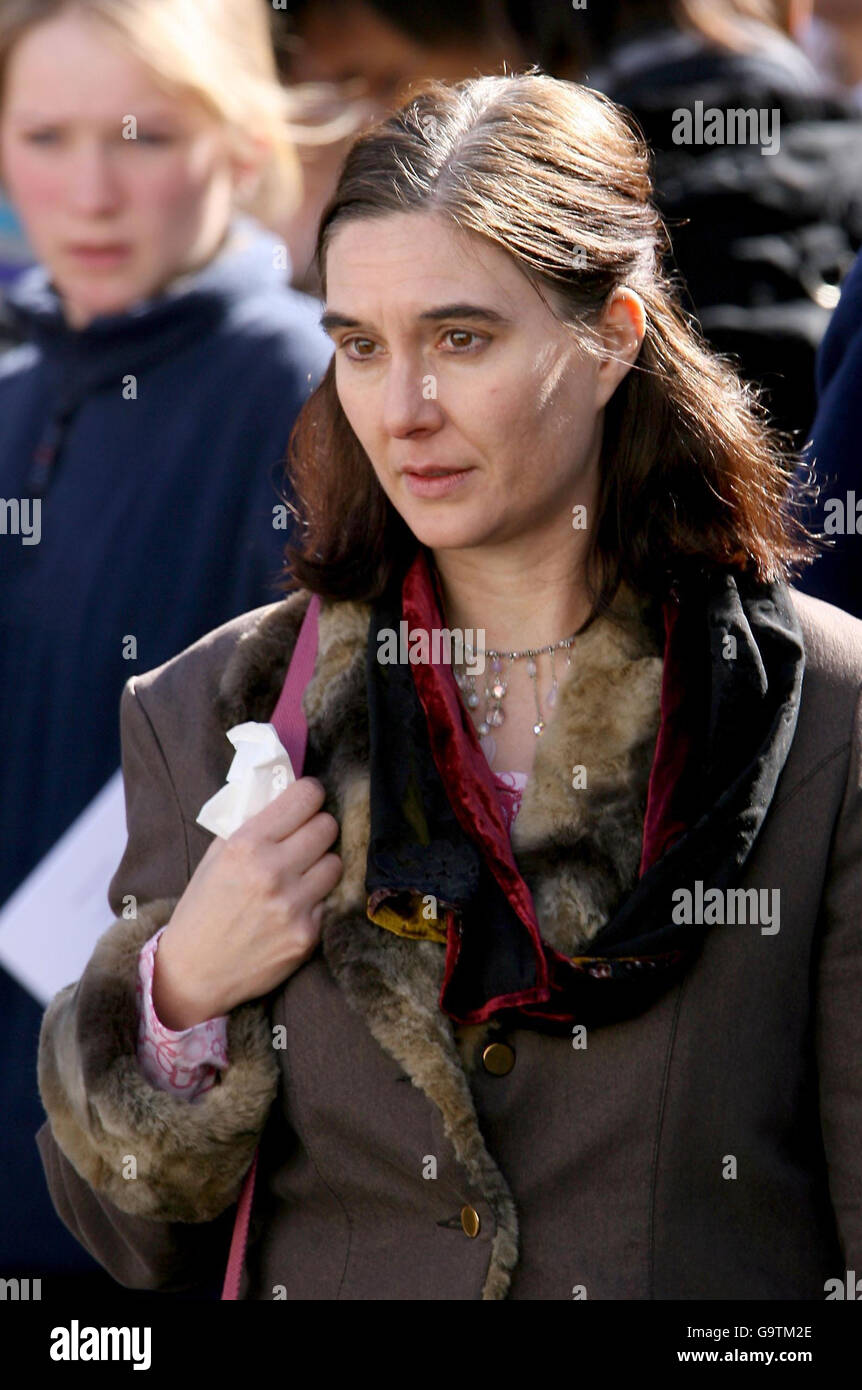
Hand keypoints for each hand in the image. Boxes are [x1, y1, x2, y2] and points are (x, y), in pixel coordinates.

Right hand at [151, 777, 341, 1028]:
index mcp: (247, 845)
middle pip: (328, 826)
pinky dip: (315, 900)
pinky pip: (329, 900)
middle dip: (318, 828)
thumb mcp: (216, 855)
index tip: (307, 800)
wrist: (194, 973)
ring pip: (335, 863)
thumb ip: (252, 823)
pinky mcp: (308, 935)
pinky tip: (292, 907)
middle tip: (304, 838)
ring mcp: (294, 906)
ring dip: (321, 865)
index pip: (307, 797)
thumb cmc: (203, 908)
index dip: (310, 795)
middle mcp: (273, 872)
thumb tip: (286, 791)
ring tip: (299, 874)